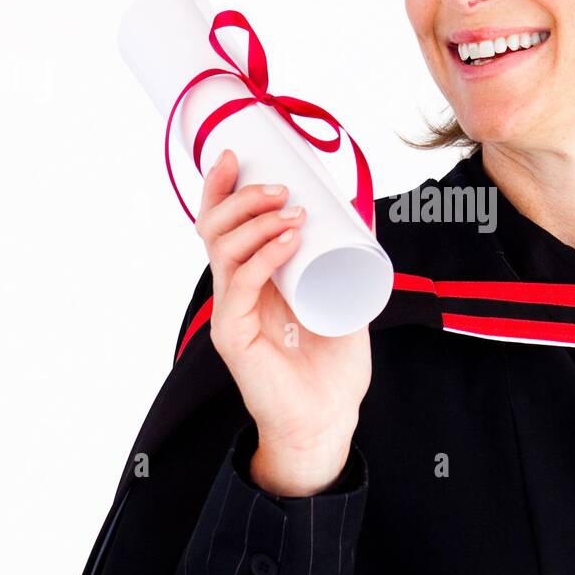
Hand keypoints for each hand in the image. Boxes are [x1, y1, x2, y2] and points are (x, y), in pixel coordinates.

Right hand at [196, 149, 371, 495]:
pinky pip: (239, 286)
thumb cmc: (333, 365)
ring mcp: (230, 312)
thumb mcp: (344, 299)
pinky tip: (287, 240)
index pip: (223, 224)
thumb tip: (360, 217)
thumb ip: (344, 264)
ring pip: (222, 251)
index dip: (223, 188)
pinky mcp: (233, 335)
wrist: (329, 419)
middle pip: (214, 229)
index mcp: (252, 278)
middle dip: (241, 197)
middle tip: (281, 187)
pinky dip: (261, 257)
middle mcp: (234, 290)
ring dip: (255, 221)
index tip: (236, 155)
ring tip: (291, 211)